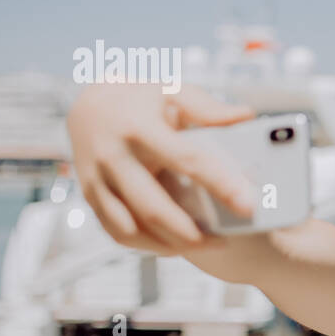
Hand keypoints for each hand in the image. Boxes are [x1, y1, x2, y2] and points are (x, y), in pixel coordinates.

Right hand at [66, 82, 256, 255]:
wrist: (86, 105)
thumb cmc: (139, 99)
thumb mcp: (172, 90)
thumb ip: (208, 108)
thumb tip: (245, 116)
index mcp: (140, 128)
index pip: (186, 160)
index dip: (220, 184)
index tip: (248, 205)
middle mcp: (114, 156)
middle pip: (154, 208)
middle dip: (192, 234)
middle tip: (225, 242)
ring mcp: (97, 179)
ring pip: (132, 229)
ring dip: (170, 245)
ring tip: (204, 245)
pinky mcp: (90, 195)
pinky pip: (117, 232)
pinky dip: (147, 245)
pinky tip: (174, 244)